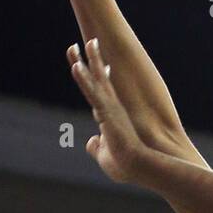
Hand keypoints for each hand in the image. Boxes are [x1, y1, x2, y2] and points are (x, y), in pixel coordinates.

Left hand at [68, 38, 150, 184]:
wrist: (139, 167)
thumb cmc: (125, 165)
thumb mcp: (105, 155)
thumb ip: (97, 146)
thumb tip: (90, 142)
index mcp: (109, 116)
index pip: (97, 92)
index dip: (93, 77)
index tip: (90, 63)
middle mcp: (110, 108)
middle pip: (94, 80)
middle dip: (86, 61)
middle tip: (78, 44)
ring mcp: (109, 108)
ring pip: (93, 81)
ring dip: (84, 62)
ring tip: (74, 46)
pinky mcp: (107, 113)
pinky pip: (93, 92)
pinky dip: (84, 80)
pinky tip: (76, 67)